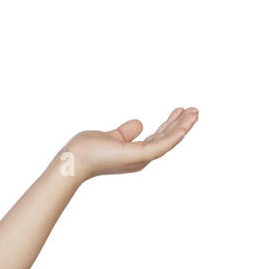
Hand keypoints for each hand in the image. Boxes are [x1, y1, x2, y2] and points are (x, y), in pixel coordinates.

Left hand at [61, 107, 197, 181]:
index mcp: (135, 154)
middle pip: (166, 139)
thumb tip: (139, 123)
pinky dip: (174, 136)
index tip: (180, 110)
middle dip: (181, 124)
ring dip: (183, 127)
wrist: (73, 159)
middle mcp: (141, 158)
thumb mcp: (111, 136)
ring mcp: (140, 158)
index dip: (170, 124)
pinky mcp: (138, 156)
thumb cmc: (86, 150)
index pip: (158, 137)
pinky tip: (184, 126)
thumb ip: (125, 132)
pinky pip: (161, 145)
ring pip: (168, 141)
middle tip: (194, 109)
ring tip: (195, 112)